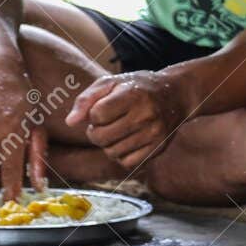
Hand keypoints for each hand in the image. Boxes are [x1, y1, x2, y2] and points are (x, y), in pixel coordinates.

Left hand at [66, 71, 183, 170]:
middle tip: (105, 124)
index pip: (97, 115)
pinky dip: (121, 155)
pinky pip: (127, 163)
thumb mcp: (111, 82)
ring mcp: (154, 134)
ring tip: (117, 131)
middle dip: (96, 132)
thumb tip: (70, 123)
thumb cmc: (137, 87)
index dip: (94, 114)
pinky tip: (126, 142)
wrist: (176, 94)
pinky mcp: (158, 148)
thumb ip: (86, 99)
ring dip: (108, 145)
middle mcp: (146, 115)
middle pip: (101, 137)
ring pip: (112, 152)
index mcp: (133, 95)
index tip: (103, 108)